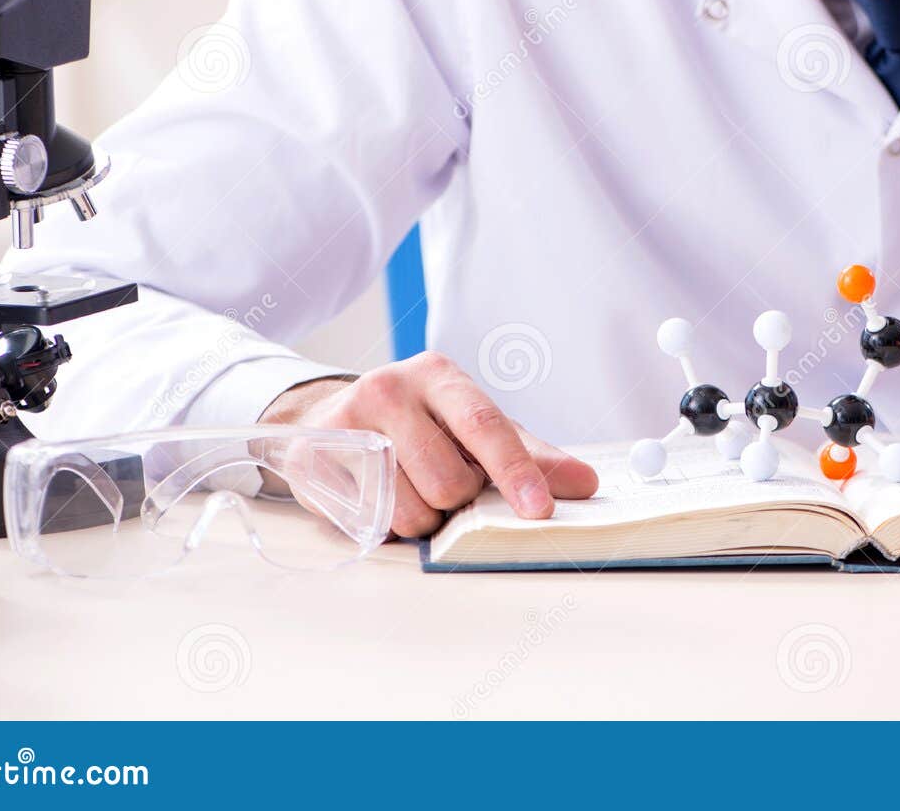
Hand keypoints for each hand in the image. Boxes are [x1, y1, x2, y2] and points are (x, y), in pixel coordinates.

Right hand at [258, 353, 597, 537]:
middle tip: (445, 486)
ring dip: (422, 519)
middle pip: (448, 481)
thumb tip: (585, 484)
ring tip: (410, 491)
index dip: (516, 471)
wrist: (331, 420)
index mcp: (439, 376)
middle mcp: (391, 388)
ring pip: (410, 510)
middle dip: (457, 500)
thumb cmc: (418, 428)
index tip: (541, 509)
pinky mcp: (314, 459)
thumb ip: (530, 456)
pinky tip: (378, 497)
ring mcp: (347, 422)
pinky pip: (369, 520)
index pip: (485, 425)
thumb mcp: (473, 431)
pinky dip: (385, 524)